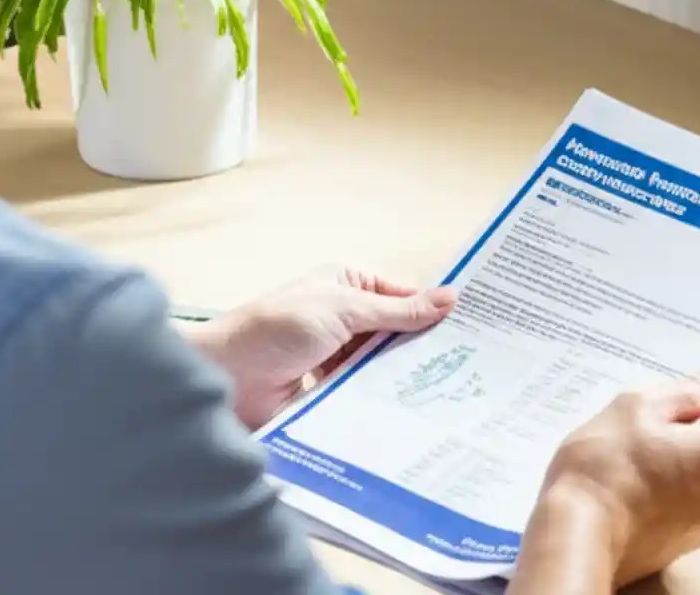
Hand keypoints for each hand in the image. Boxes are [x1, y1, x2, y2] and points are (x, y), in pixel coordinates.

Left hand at [188, 266, 457, 428]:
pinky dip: (382, 401)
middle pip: (395, 334)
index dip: (432, 311)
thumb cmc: (275, 329)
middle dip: (422, 348)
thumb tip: (449, 298)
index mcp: (346, 285)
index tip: (473, 328)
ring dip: (403, 378)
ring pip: (382, 367)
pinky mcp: (329, 391)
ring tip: (450, 394)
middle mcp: (343, 319)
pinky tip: (412, 413)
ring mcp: (336, 357)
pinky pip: (364, 394)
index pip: (402, 295)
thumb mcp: (343, 309)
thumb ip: (397, 309)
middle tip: (471, 367)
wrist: (226, 379)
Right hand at [512, 378, 699, 592]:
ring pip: (690, 487)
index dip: (689, 413)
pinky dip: (655, 507)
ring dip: (668, 478)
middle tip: (634, 445)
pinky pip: (672, 515)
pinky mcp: (676, 552)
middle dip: (680, 447)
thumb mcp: (637, 406)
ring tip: (623, 477)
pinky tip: (622, 504)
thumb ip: (683, 393)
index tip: (652, 421)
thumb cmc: (608, 460)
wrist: (577, 531)